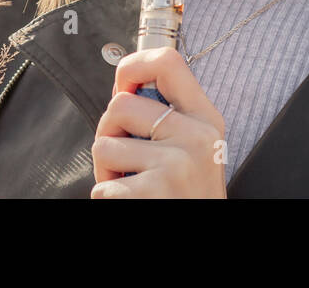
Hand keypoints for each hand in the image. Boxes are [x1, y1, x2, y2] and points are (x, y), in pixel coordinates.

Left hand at [91, 47, 226, 197]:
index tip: (122, 84)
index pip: (168, 62)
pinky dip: (108, 198)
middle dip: (108, 133)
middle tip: (125, 161)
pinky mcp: (153, 192)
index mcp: (206, 119)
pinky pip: (102, 185)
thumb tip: (124, 85)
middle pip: (119, 105)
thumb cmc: (187, 195)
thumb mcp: (194, 148)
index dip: (133, 66)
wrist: (204, 246)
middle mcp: (196, 137)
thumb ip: (167, 116)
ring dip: (107, 170)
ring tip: (132, 185)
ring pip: (103, 144)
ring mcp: (175, 164)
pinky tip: (134, 203)